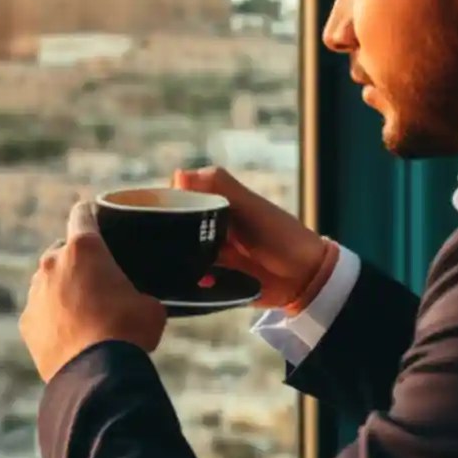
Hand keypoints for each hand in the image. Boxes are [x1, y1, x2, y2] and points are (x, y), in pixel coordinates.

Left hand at [18, 202, 165, 382]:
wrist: (95, 373)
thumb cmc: (127, 332)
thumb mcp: (151, 306)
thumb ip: (140, 292)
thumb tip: (142, 301)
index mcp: (84, 249)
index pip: (82, 214)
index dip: (92, 214)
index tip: (97, 219)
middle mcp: (52, 263)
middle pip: (62, 249)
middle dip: (77, 260)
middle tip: (97, 279)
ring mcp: (35, 292)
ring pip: (47, 280)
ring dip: (62, 288)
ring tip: (84, 311)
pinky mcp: (26, 321)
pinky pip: (40, 311)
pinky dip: (52, 317)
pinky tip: (70, 334)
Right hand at [173, 166, 326, 307]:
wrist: (305, 277)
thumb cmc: (280, 234)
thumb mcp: (250, 205)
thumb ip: (218, 185)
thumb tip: (178, 175)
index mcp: (211, 206)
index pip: (174, 202)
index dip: (162, 206)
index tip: (152, 214)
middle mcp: (204, 230)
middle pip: (170, 231)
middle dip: (165, 238)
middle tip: (165, 245)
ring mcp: (206, 258)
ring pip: (176, 257)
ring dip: (176, 262)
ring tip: (181, 264)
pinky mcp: (210, 283)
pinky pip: (188, 282)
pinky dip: (187, 282)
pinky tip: (196, 281)